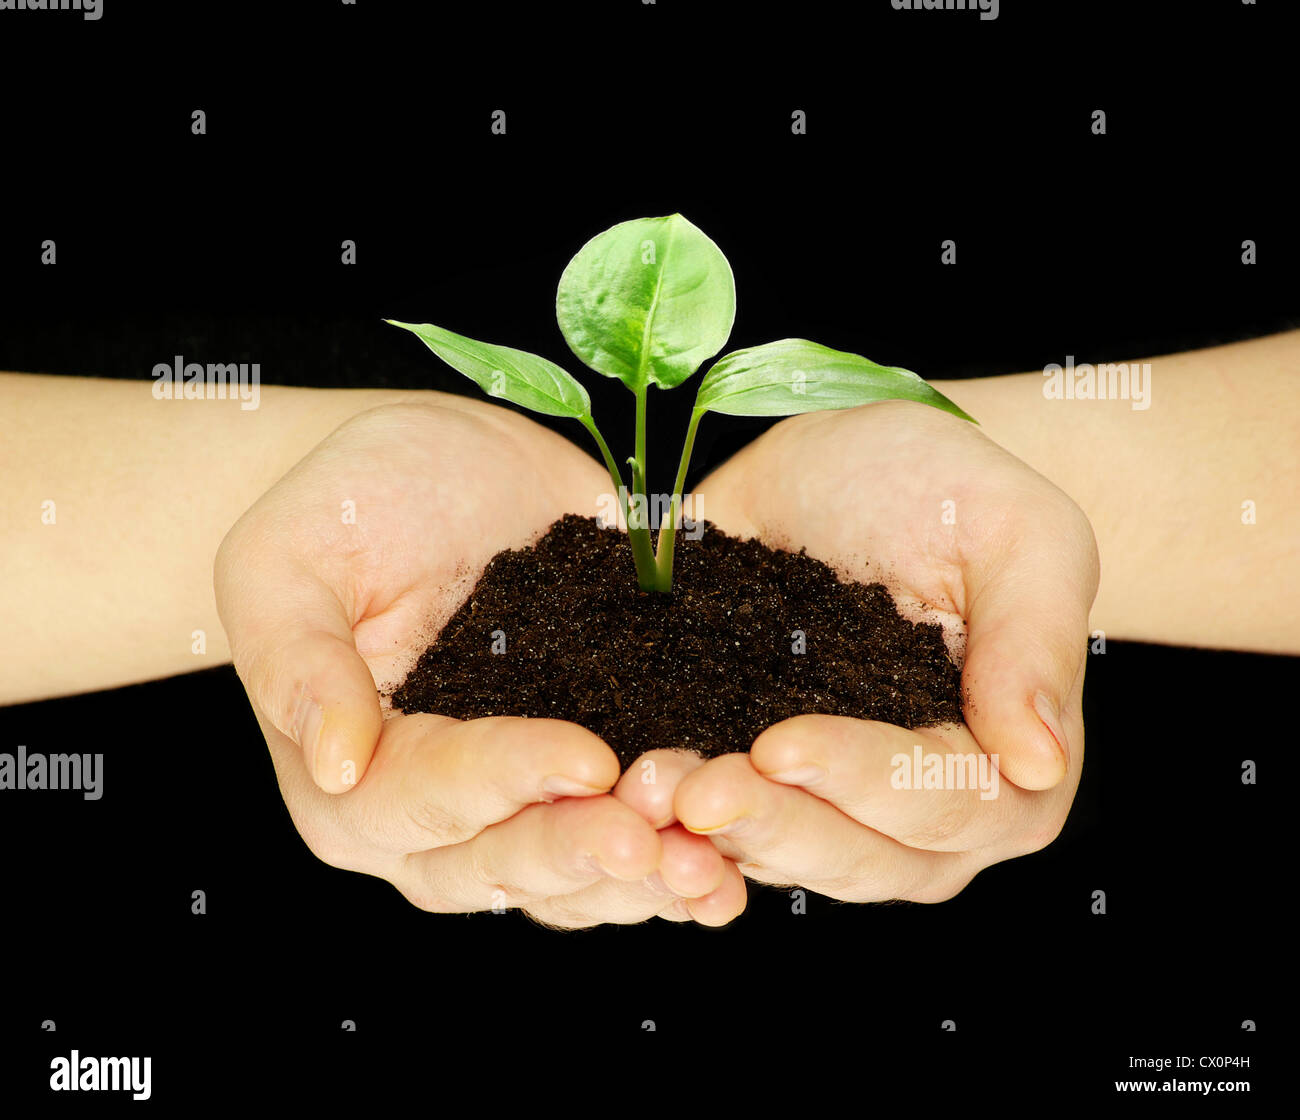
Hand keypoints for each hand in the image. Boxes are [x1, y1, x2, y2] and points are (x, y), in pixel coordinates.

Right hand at [214, 397, 742, 926]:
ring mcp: (518, 807)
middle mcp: (435, 819)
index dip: (504, 782)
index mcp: (350, 779)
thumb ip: (296, 660)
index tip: (585, 756)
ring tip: (711, 858)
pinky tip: (742, 860)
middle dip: (582, 852)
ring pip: (576, 881)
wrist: (435, 473)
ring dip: (646, 876)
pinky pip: (632, 842)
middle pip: (501, 866)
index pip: (422, 800)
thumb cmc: (344, 504)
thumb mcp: (287, 558)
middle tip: (655, 833)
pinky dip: (683, 858)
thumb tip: (336, 762)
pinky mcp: (587, 777)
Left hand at [663, 401, 1098, 901]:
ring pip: (778, 855)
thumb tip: (1040, 763)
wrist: (855, 470)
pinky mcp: (758, 783)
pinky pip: (718, 831)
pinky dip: (670, 827)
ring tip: (642, 788)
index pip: (943, 801)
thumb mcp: (1016, 531)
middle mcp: (921, 815)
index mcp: (1007, 767)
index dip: (861, 780)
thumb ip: (1035, 643)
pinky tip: (619, 797)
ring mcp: (833, 810)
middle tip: (689, 789)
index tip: (780, 743)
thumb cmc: (953, 491)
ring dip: (708, 835)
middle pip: (857, 857)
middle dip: (771, 824)